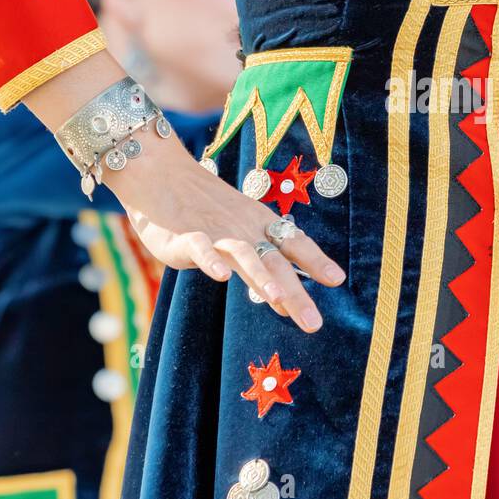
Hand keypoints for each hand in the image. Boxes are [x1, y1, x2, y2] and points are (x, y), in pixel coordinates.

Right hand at [21, 52, 343, 332]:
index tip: (338, 280)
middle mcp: (244, 228)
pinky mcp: (186, 237)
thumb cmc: (204, 208)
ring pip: (245, 254)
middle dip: (297, 293)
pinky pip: (201, 248)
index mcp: (260, 225)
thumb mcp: (238, 234)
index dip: (316, 261)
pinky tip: (221, 277)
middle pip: (276, 262)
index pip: (294, 243)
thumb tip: (284, 301)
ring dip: (262, 277)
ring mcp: (216, 232)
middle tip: (314, 324)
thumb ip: (260, 267)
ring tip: (278, 301)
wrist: (160, 174)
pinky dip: (211, 260)